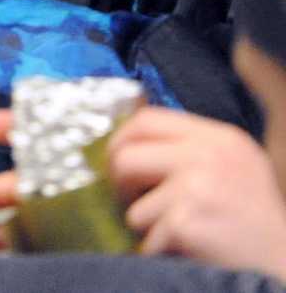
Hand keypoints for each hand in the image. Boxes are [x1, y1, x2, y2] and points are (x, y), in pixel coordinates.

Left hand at [108, 107, 285, 273]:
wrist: (285, 264)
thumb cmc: (256, 221)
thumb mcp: (237, 165)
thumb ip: (192, 147)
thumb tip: (130, 139)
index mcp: (220, 138)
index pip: (147, 120)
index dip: (122, 140)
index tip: (117, 159)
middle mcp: (207, 156)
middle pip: (126, 157)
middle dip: (120, 184)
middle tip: (132, 201)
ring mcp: (195, 188)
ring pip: (134, 208)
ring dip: (151, 229)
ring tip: (184, 234)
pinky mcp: (185, 223)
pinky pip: (148, 240)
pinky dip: (161, 253)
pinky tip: (190, 252)